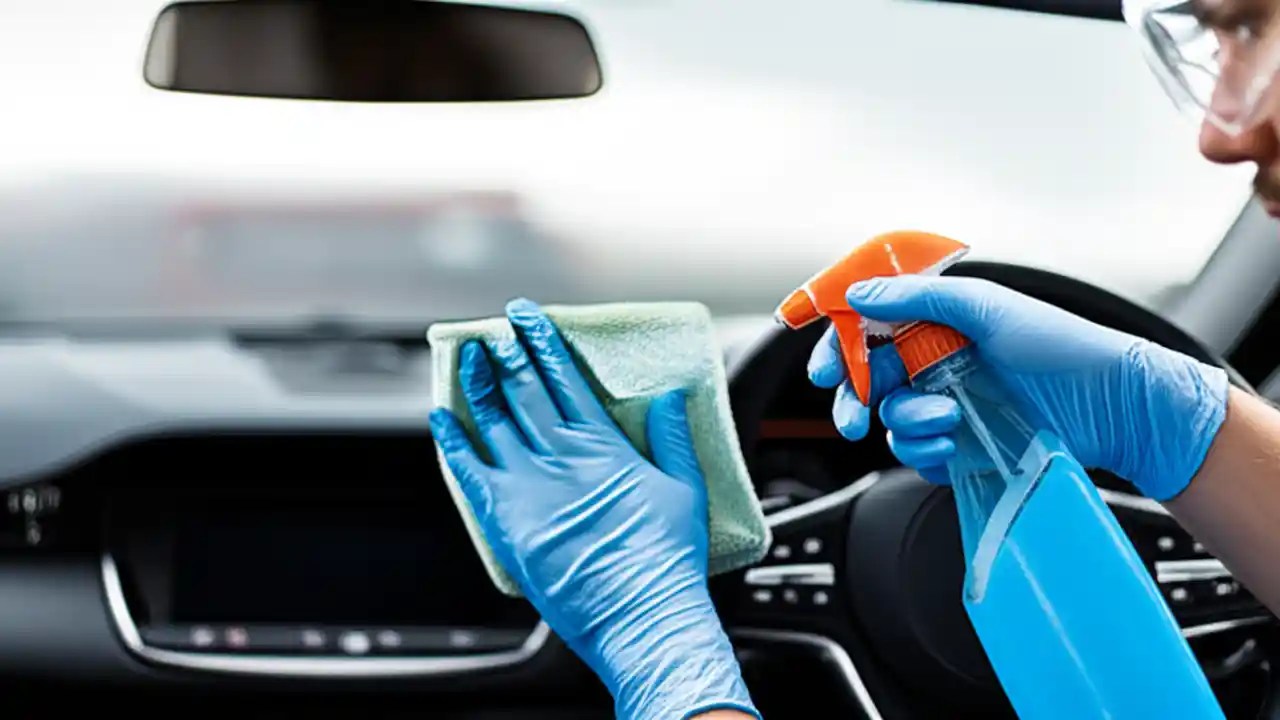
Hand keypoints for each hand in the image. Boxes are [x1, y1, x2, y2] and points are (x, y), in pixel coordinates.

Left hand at [429, 299, 757, 719]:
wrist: (640, 614)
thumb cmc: (665, 560)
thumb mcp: (684, 488)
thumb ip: (673, 437)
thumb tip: (671, 396)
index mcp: (602, 446)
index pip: (564, 378)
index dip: (542, 343)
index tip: (528, 318)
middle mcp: (560, 457)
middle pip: (524, 391)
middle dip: (507, 353)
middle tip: (493, 328)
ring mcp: (528, 487)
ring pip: (494, 421)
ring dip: (479, 385)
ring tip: (468, 358)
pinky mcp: (506, 520)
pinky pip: (469, 472)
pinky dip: (453, 442)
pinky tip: (441, 418)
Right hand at [807, 276, 1229, 500]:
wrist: (1113, 406)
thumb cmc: (1061, 347)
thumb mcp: (986, 309)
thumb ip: (917, 301)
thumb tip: (857, 296)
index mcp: (936, 322)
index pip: (867, 329)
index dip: (837, 346)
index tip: (822, 369)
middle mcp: (935, 362)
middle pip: (865, 379)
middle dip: (853, 398)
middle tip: (853, 415)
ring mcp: (946, 404)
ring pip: (890, 419)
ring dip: (907, 422)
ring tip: (947, 418)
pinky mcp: (961, 446)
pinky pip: (917, 454)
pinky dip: (925, 451)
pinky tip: (952, 443)